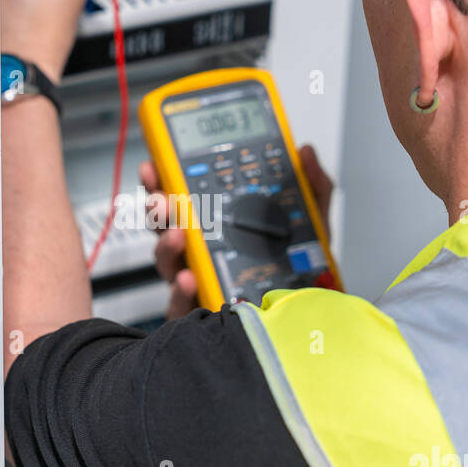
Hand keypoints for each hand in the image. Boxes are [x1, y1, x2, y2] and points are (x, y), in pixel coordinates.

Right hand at [139, 144, 334, 317]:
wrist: (312, 314)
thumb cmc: (300, 267)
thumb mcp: (310, 220)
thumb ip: (312, 185)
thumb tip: (306, 152)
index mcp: (220, 224)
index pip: (183, 198)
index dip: (164, 180)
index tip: (155, 164)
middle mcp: (203, 251)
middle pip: (166, 227)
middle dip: (158, 209)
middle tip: (162, 199)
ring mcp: (202, 280)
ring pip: (169, 262)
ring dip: (167, 245)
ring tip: (178, 235)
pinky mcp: (205, 310)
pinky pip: (182, 304)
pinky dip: (182, 291)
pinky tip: (189, 279)